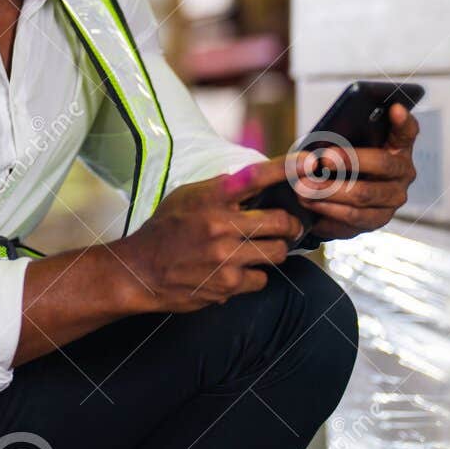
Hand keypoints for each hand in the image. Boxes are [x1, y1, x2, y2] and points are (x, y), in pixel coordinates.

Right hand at [114, 159, 304, 313]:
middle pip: (282, 222)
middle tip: (288, 227)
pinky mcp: (227, 284)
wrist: (140, 270)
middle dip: (290, 225)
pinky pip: (261, 279)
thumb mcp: (185, 196)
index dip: (287, 168)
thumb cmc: (164, 230)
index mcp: (211, 198)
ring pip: (277, 252)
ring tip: (261, 250)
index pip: (256, 176)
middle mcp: (221, 225)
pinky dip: (255, 276)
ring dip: (274, 251)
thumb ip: (218, 188)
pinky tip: (238, 271)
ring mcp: (226, 257)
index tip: (309, 163)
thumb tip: (252, 180)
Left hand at [296, 103, 418, 241]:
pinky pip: (353, 218)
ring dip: (329, 191)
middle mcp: (403, 172)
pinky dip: (327, 211)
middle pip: (382, 163)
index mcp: (397, 146)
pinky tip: (309, 205)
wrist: (333, 197)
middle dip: (348, 160)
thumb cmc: (337, 162)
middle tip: (322, 158)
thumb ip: (338, 139)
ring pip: (363, 194)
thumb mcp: (338, 145)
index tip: (394, 107)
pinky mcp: (378, 220)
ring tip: (302, 187)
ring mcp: (394, 198)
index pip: (406, 131)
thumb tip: (318, 150)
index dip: (402, 120)